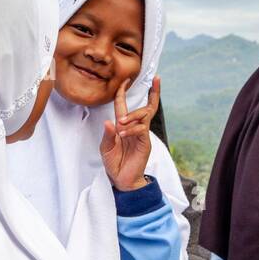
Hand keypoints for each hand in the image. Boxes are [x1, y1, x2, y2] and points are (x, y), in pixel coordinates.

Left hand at [100, 76, 159, 191]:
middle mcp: (134, 127)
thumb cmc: (114, 163)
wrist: (121, 180)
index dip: (124, 91)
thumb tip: (109, 121)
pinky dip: (132, 129)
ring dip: (131, 116)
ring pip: (143, 115)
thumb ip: (107, 134)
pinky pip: (141, 129)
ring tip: (121, 123)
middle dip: (153, 93)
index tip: (126, 79)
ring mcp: (141, 134)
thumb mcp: (105, 148)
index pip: (124, 105)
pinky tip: (123, 134)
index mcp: (122, 126)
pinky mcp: (145, 142)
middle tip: (150, 82)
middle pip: (147, 106)